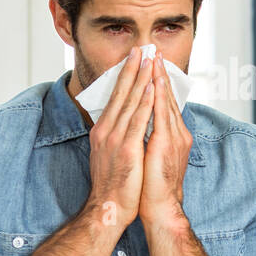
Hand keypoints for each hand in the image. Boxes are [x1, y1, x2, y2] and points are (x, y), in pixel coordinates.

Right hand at [86, 45, 154, 227]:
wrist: (108, 208)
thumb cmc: (113, 185)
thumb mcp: (109, 154)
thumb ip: (116, 135)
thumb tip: (124, 122)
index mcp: (103, 130)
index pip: (115, 96)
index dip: (125, 75)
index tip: (134, 58)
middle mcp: (106, 130)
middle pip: (121, 93)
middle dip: (132, 68)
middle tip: (141, 47)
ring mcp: (115, 138)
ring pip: (130, 101)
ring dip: (140, 78)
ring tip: (148, 58)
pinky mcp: (127, 148)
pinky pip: (138, 120)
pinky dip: (146, 101)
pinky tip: (153, 87)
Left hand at [138, 51, 192, 226]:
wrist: (161, 209)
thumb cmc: (152, 188)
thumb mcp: (151, 158)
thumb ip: (150, 140)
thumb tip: (140, 128)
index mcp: (172, 136)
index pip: (163, 103)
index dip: (158, 83)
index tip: (151, 64)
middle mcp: (176, 132)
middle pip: (166, 97)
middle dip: (158, 73)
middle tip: (153, 50)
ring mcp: (173, 137)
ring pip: (164, 101)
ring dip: (158, 77)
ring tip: (153, 57)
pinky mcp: (166, 143)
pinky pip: (161, 113)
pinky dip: (158, 96)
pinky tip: (154, 81)